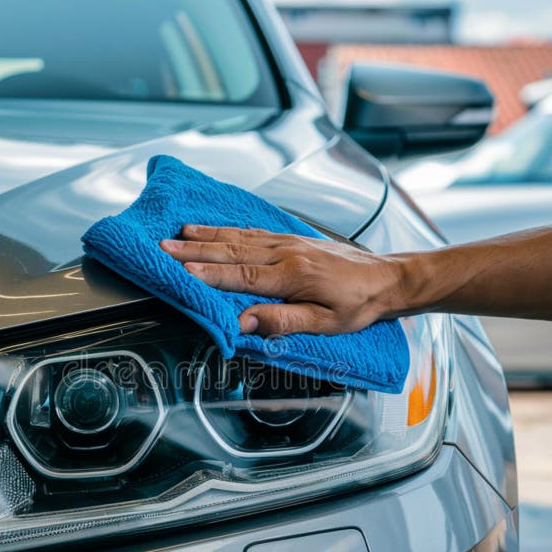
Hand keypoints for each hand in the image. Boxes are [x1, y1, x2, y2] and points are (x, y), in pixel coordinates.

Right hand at [160, 224, 406, 335]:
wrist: (386, 278)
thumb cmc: (357, 305)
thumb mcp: (326, 323)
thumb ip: (283, 322)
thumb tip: (245, 322)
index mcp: (292, 275)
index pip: (242, 275)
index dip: (209, 274)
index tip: (181, 270)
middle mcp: (286, 253)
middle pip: (233, 250)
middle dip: (196, 250)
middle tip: (165, 247)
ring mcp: (288, 241)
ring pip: (240, 236)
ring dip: (208, 235)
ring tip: (180, 233)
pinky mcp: (292, 238)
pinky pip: (254, 230)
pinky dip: (230, 228)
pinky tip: (215, 228)